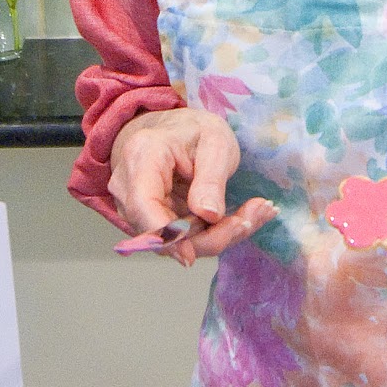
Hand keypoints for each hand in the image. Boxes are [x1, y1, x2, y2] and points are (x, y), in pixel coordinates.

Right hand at [109, 108, 275, 264]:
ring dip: (218, 236)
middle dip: (210, 236)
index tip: (193, 256)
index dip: (167, 235)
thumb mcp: (215, 142)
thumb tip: (208, 216)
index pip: (143, 206)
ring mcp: (135, 208)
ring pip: (175, 241)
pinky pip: (182, 239)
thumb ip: (211, 179)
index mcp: (142, 156)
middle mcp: (128, 187)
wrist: (176, 130)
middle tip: (256, 215)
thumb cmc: (194, 130)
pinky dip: (214, 234)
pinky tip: (243, 217)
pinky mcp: (151, 222)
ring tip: (258, 212)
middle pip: (161, 232)